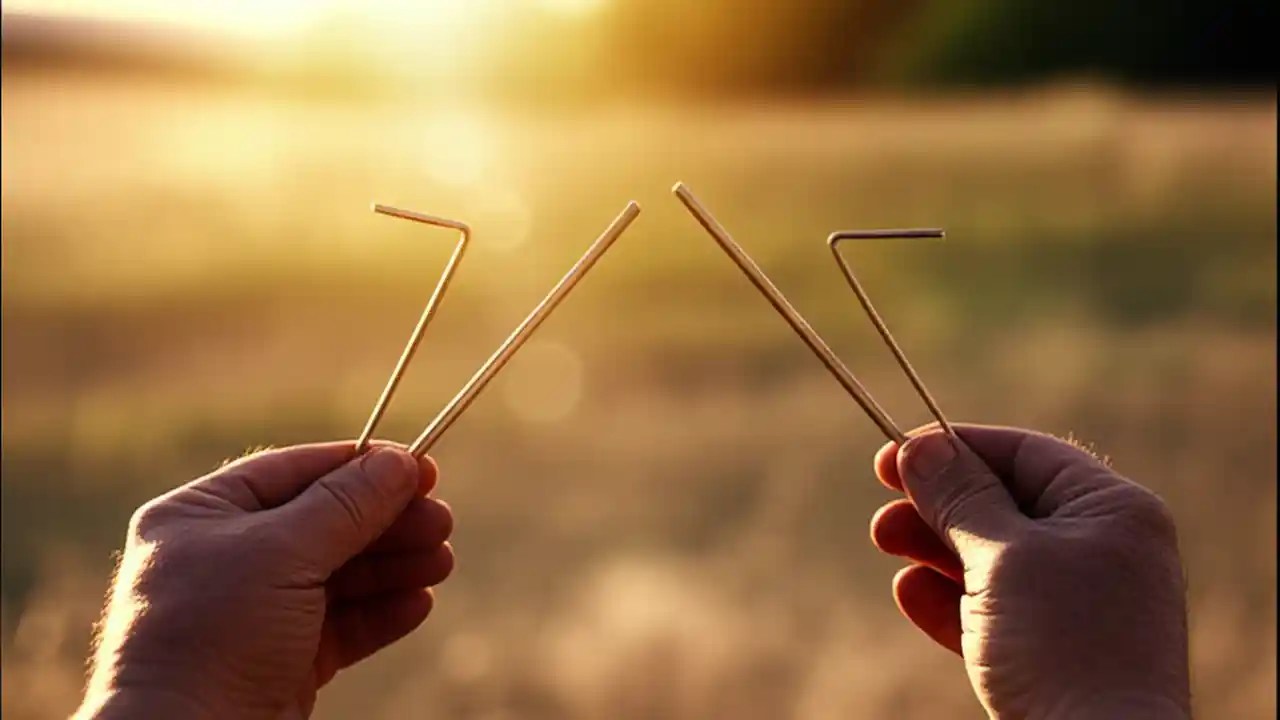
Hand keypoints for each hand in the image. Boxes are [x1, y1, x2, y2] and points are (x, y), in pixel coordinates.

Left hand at [76, 442, 453, 719]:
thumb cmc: (213, 637)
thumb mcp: (282, 552)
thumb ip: (346, 504)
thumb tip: (400, 461)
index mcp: (201, 516)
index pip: (294, 473)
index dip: (361, 468)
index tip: (422, 467)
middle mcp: (224, 560)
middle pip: (325, 525)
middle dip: (387, 523)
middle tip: (442, 521)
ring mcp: (253, 615)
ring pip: (340, 577)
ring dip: (395, 567)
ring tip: (442, 562)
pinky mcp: (280, 664)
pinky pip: (341, 627)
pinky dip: (382, 614)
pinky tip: (419, 603)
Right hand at [870, 425, 1189, 718]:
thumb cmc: (1065, 649)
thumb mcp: (1004, 558)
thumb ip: (960, 498)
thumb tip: (921, 446)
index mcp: (1112, 511)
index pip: (1025, 454)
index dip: (956, 449)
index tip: (894, 454)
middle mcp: (1101, 550)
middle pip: (1003, 505)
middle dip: (936, 505)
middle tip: (883, 509)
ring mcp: (1078, 603)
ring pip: (992, 558)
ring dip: (933, 550)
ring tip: (886, 543)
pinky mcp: (1054, 652)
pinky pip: (994, 610)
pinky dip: (949, 600)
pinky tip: (910, 594)